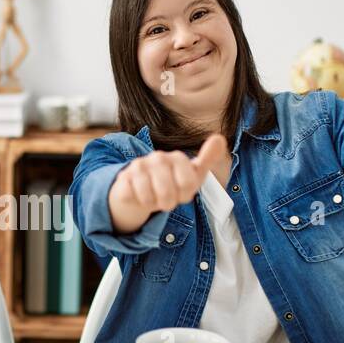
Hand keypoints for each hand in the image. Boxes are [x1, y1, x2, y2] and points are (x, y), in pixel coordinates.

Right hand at [108, 134, 227, 232]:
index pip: (188, 185)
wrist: (141, 188)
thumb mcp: (192, 173)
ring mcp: (138, 166)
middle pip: (167, 194)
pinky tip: (138, 195)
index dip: (184, 195)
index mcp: (176, 158)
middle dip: (167, 202)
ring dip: (151, 203)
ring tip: (153, 196)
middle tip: (165, 198)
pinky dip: (136, 201)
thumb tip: (219, 138)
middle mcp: (158, 158)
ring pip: (149, 197)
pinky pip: (132, 197)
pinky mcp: (123, 177)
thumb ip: (207, 159)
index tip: (181, 191)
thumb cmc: (170, 182)